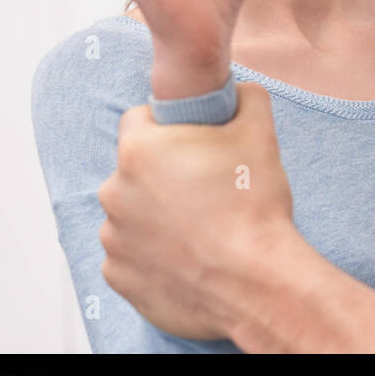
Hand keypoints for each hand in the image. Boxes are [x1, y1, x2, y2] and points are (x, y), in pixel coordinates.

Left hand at [98, 83, 294, 341]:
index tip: (194, 143)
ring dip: (157, 215)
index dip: (169, 126)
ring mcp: (113, 238)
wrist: (254, 283)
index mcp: (139, 150)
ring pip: (133, 213)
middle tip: (207, 188)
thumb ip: (247, 98)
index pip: (139, 119)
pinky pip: (132, 255)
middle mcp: (114, 192)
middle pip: (135, 169)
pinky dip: (154, 254)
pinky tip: (190, 256)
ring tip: (202, 228)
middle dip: (164, 173)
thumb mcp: (261, 134)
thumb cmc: (253, 207)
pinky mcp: (119, 277)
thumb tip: (241, 91)